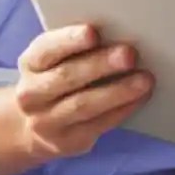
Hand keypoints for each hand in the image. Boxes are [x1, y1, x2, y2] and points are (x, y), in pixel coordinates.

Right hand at [11, 24, 153, 160]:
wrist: (38, 125)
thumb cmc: (58, 78)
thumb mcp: (57, 60)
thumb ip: (77, 47)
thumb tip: (120, 33)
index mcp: (31, 63)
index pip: (46, 49)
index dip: (69, 40)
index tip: (93, 32)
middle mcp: (32, 94)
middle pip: (67, 76)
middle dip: (100, 64)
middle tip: (129, 54)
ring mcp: (47, 122)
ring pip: (83, 104)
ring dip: (117, 91)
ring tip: (144, 79)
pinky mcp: (68, 142)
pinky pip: (99, 124)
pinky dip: (123, 109)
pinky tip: (141, 97)